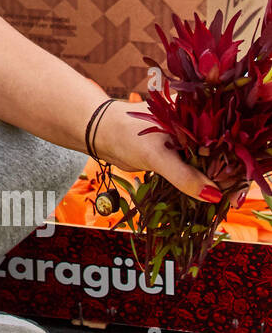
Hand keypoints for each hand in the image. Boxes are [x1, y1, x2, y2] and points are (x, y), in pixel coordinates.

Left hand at [91, 100, 241, 203]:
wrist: (100, 132)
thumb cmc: (127, 134)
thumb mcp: (157, 156)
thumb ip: (183, 175)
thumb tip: (213, 196)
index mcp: (199, 125)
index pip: (226, 151)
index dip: (232, 175)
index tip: (233, 198)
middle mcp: (197, 133)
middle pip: (219, 162)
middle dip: (222, 183)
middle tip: (224, 207)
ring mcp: (186, 145)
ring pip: (205, 170)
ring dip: (208, 187)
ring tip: (213, 207)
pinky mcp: (174, 157)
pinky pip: (190, 174)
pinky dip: (194, 186)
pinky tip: (198, 200)